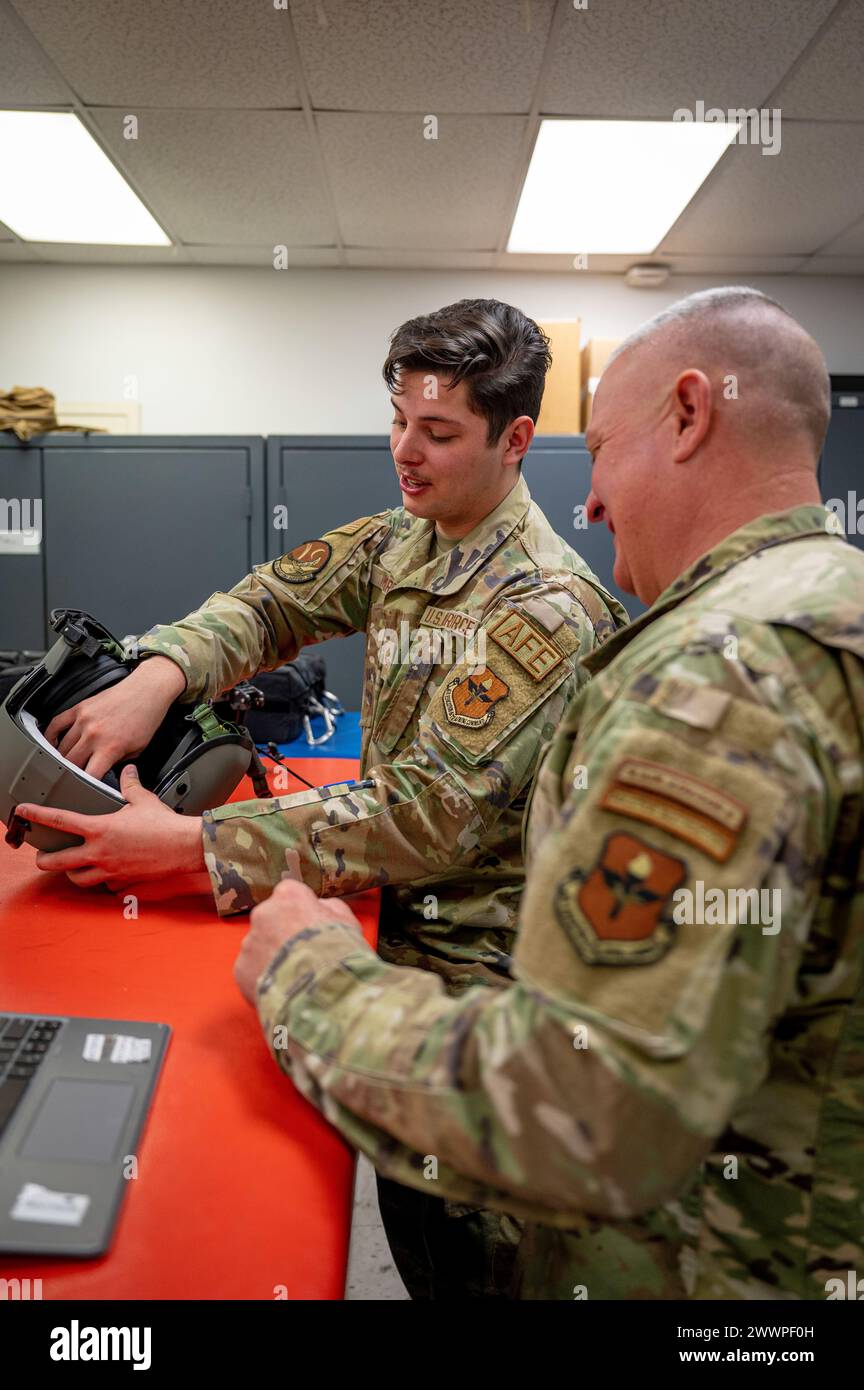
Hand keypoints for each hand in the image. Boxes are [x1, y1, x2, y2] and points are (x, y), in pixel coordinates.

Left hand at [17, 765, 204, 887]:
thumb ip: (130, 786)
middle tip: (41, 856)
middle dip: (45, 860)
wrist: (184, 847)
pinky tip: (103, 877)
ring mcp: (110, 869)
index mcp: (100, 828)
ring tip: (69, 869)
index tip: (24, 812)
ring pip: (78, 879)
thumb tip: (128, 771)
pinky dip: (101, 883)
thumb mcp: (143, 800)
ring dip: (70, 874)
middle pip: (59, 862)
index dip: (38, 815)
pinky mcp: (123, 880)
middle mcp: (100, 852)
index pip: (61, 820)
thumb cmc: (165, 825)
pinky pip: (104, 886)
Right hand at [44, 656, 185, 779]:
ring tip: (64, 765)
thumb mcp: (138, 749)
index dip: (86, 787)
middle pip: (70, 763)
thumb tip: (105, 772)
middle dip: (72, 774)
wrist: (147, 691)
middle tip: (73, 779)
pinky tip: (52, 744)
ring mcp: (84, 720)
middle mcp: (93, 734)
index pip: (89, 776)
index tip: (85, 791)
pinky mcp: (79, 708)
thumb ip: (118, 763)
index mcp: (110, 747)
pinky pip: (56, 724)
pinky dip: (50, 736)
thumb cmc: (146, 717)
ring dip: (62, 758)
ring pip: (62, 747)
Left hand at [234, 878, 359, 1003]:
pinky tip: (282, 988)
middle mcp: (264, 913)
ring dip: (272, 956)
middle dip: (282, 933)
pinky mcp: (242, 969)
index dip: (300, 910)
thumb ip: (331, 908)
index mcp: (289, 897)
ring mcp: (250, 942)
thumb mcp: (347, 922)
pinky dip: (263, 977)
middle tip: (302, 953)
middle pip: (270, 919)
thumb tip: (322, 907)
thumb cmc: (337, 953)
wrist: (321, 990)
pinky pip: (251, 970)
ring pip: (259, 946)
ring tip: (294, 975)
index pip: (289, 893)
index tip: (309, 924)